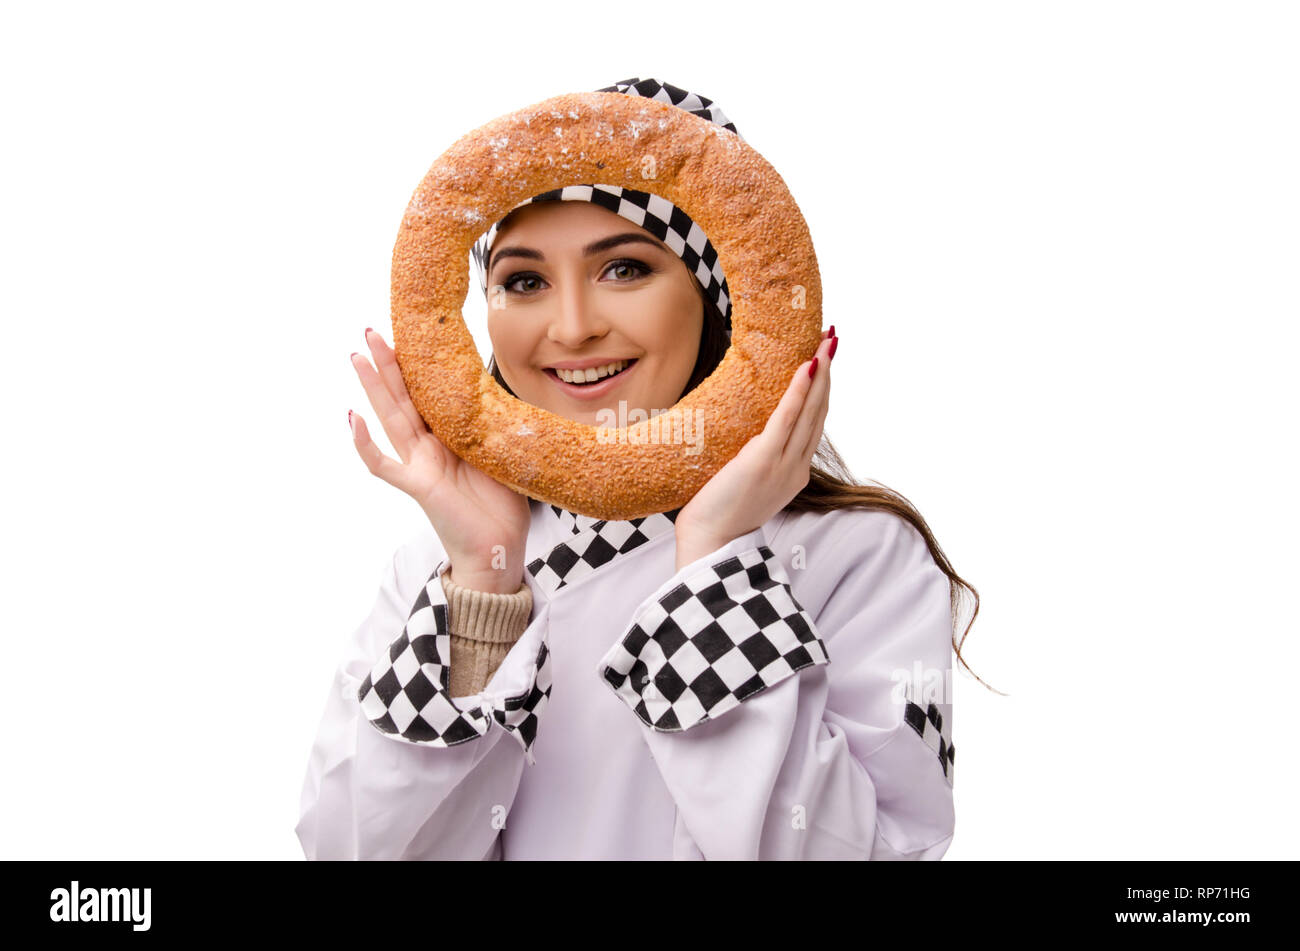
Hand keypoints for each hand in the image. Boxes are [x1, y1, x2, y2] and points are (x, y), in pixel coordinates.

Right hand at [348, 328, 530, 592]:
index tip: (409, 335)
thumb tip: (505, 400)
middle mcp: (429, 448)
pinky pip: (384, 465)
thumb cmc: (501, 509)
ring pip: (391, 418)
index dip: (416, 367)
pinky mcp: (418, 486)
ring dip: (374, 386)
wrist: (498, 550)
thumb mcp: (503, 456)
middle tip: (372, 330)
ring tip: (357, 355)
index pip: (428, 395)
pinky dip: (365, 444)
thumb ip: (495, 429)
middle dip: (387, 364)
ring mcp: (419, 465)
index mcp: (450, 439)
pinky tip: (352, 418)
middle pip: (403, 398)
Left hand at [674, 327, 837, 570]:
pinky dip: (799, 392)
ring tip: (826, 343)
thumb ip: (757, 457)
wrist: (710, 541)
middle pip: (819, 411)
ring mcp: (783, 465)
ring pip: (809, 411)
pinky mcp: (763, 461)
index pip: (814, 423)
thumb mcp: (748, 482)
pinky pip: (786, 419)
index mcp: (795, 472)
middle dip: (828, 372)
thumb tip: (750, 432)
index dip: (822, 390)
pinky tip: (807, 368)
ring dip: (820, 374)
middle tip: (833, 339)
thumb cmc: (719, 512)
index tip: (826, 361)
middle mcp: (796, 467)